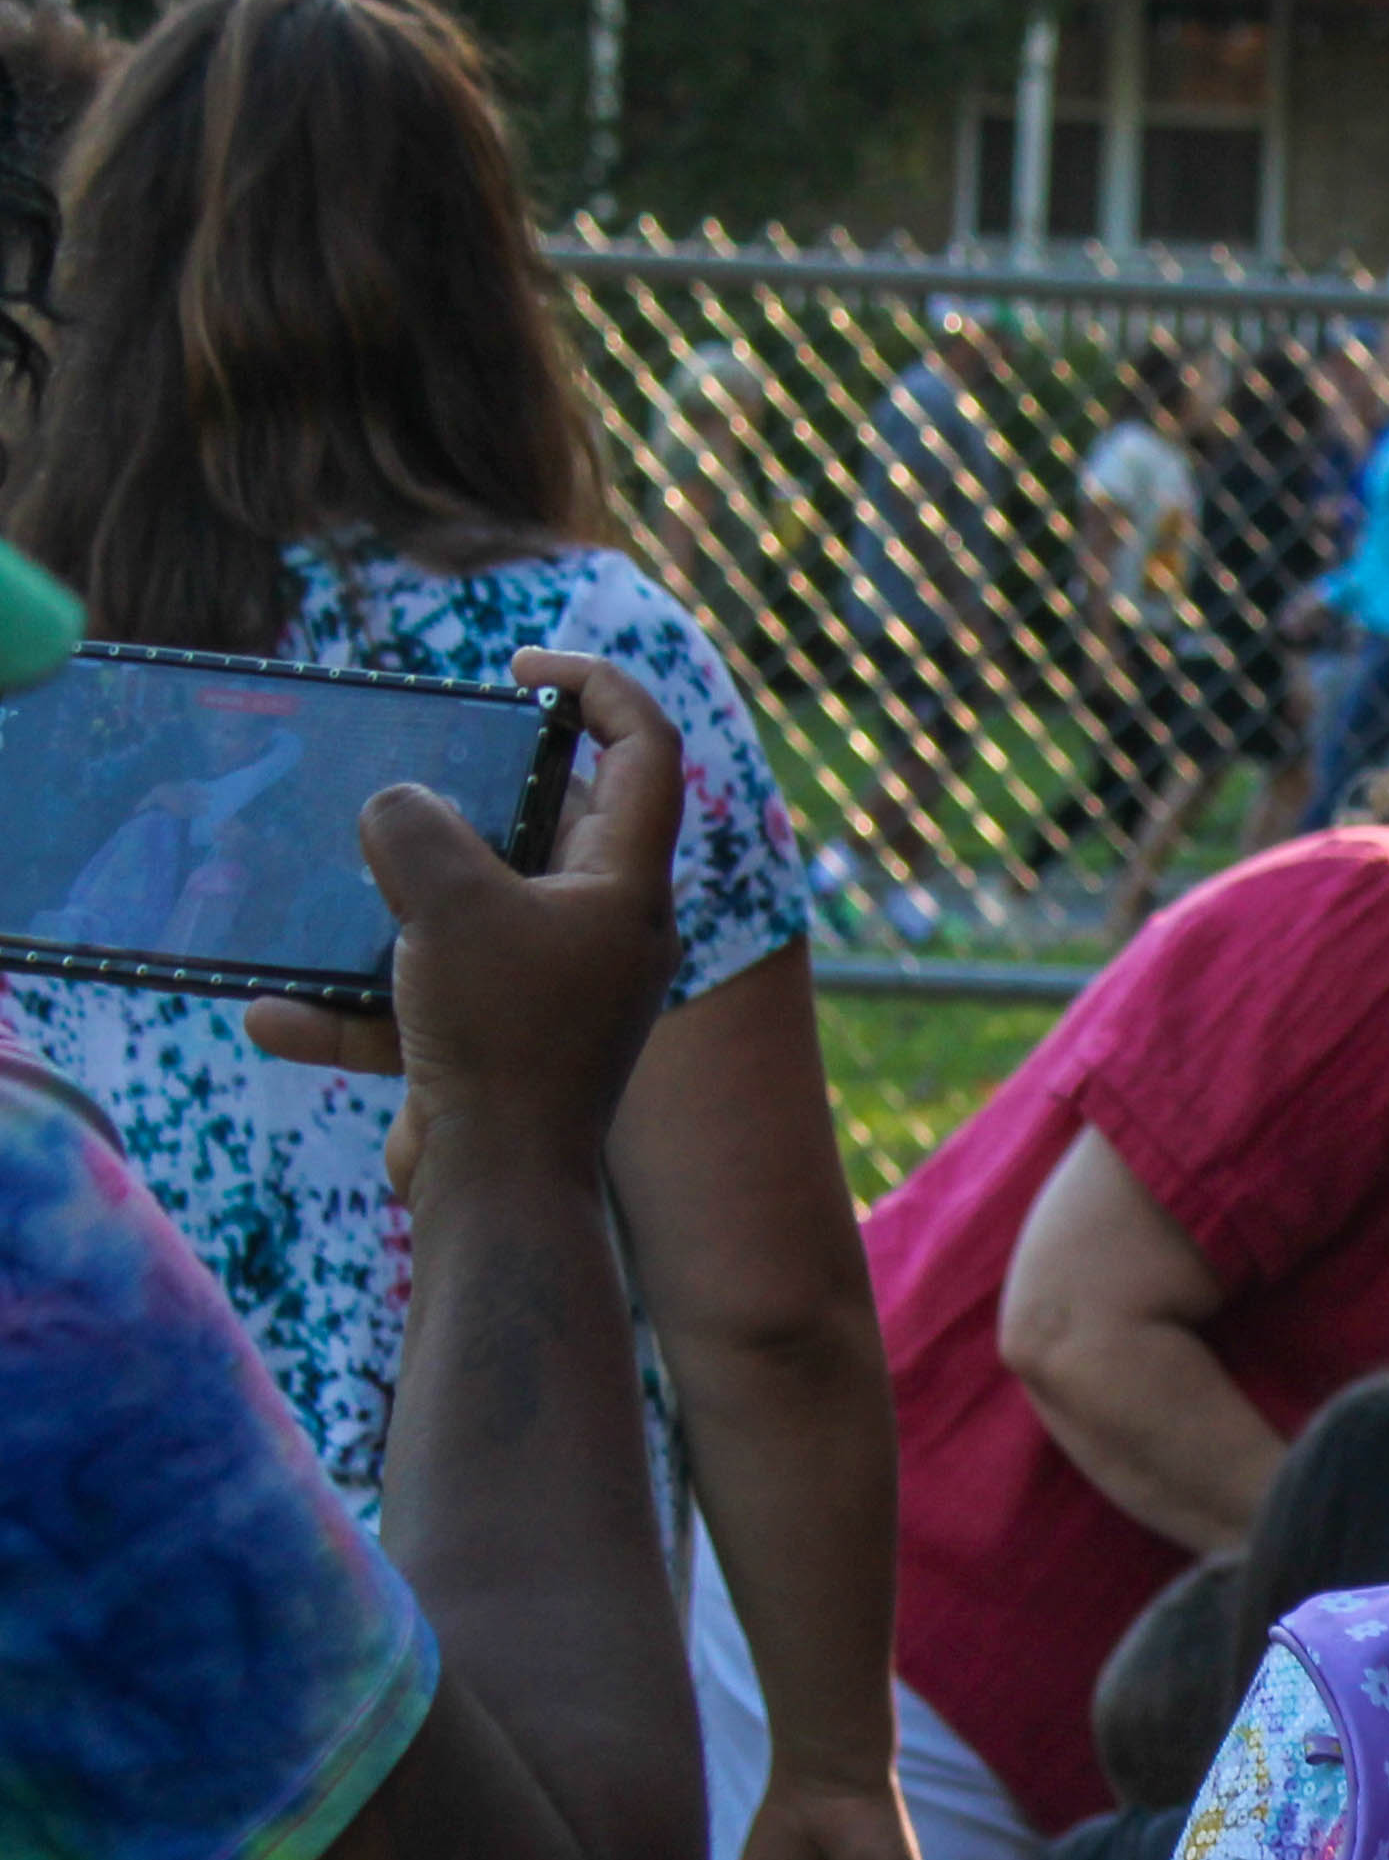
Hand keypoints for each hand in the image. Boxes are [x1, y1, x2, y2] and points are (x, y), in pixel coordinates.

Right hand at [245, 652, 681, 1202]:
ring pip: (469, 912)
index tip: (521, 668)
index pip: (645, 750)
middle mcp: (602, 932)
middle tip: (401, 771)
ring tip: (320, 877)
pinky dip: (351, 1007)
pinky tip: (272, 1012)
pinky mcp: (496, 1045)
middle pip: (547, 824)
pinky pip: (418, 1002)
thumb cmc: (502, 1036)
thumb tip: (397, 810)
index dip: (596, 687)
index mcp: (627, 885)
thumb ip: (417, 828)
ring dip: (391, 901)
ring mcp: (551, 991)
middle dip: (469, 795)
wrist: (498, 1191)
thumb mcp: (452, 902)